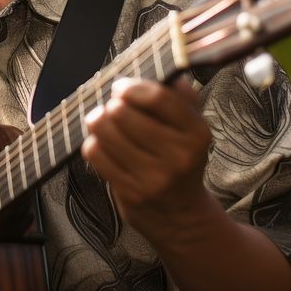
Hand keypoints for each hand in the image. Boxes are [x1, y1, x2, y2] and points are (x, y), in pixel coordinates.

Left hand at [81, 76, 212, 245]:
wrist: (181, 216)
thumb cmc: (181, 161)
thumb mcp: (192, 128)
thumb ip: (182, 97)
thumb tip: (168, 73)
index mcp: (197, 133)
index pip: (159, 97)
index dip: (132, 87)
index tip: (123, 88)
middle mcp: (178, 156)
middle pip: (123, 113)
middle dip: (112, 104)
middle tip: (114, 107)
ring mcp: (154, 178)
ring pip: (105, 131)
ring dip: (98, 121)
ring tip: (104, 122)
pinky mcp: (131, 193)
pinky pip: (96, 154)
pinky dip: (93, 144)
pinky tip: (103, 146)